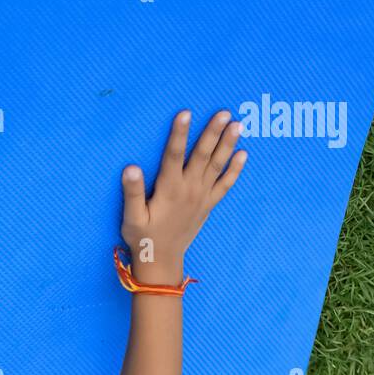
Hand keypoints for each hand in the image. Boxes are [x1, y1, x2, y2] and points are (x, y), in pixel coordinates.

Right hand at [120, 110, 246, 284]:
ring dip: (227, 144)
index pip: (173, 156)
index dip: (179, 134)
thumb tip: (131, 168)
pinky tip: (243, 154)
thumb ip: (132, 193)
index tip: (185, 113)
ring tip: (238, 124)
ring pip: (216, 166)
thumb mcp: (132, 218)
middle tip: (224, 112)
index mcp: (168, 190)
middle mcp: (188, 190)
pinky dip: (235, 170)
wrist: (162, 262)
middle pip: (202, 156)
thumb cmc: (143, 238)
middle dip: (212, 133)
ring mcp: (201, 197)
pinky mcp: (207, 205)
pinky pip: (225, 186)